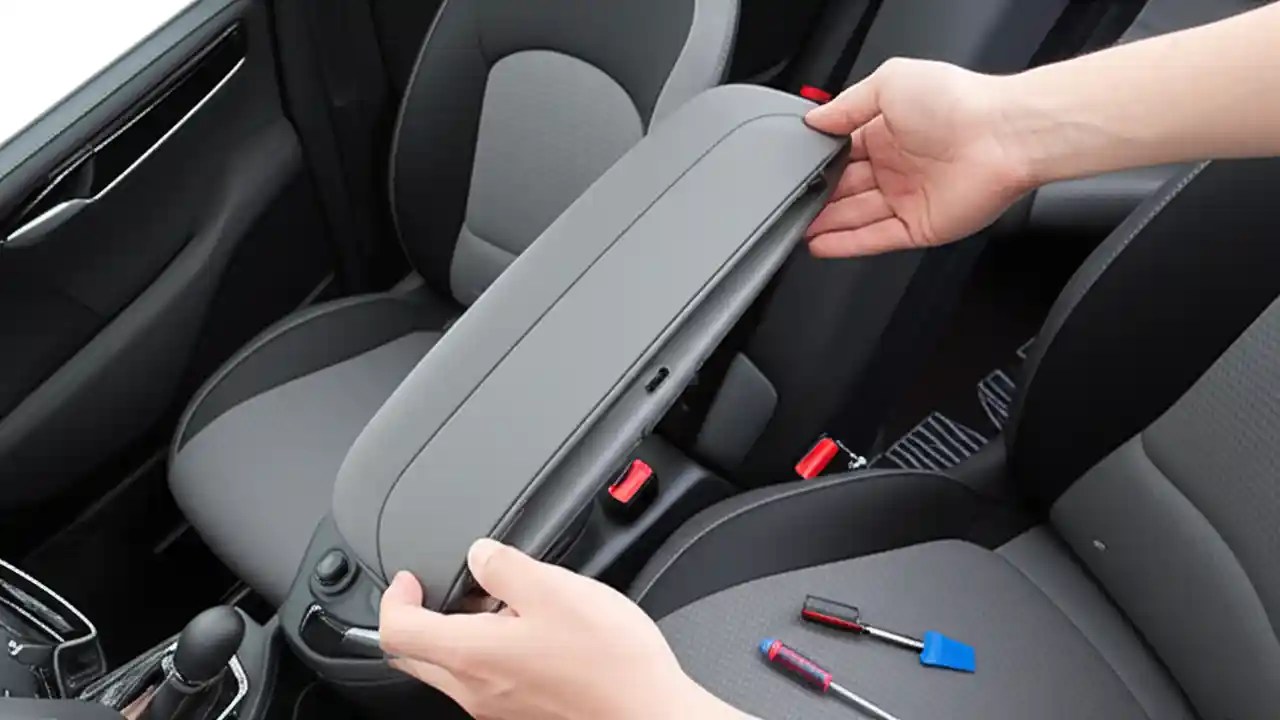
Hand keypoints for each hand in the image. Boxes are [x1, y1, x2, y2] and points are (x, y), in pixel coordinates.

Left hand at [379, 539, 744, 719]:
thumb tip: (479, 554)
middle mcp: (473, 690)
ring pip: (449, 669)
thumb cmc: (609, 661)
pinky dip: (485, 653)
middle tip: (446, 589)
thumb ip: (505, 566)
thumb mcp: (555, 588)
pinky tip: (528, 632)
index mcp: (471, 654)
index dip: (394, 598)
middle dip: (419, 618)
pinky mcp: (519, 713)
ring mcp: (495, 708)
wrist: (649, 713)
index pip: (396, 631)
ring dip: (456, 634)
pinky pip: (481, 681)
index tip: (409, 579)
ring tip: (499, 604)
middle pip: (414, 656)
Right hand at [804, 58, 1033, 256]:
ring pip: (854, 217)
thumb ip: (846, 104)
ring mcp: (907, 198)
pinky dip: (846, 245)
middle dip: (816, 198)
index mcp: (888, 131)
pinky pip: (874, 239)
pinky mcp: (918, 227)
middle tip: (788, 203)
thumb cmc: (958, 101)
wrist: (1003, 136)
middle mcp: (897, 166)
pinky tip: (819, 244)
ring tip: (793, 228)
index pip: (841, 154)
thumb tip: (814, 118)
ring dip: (824, 224)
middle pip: (844, 189)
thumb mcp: (888, 82)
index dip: (816, 165)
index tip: (792, 172)